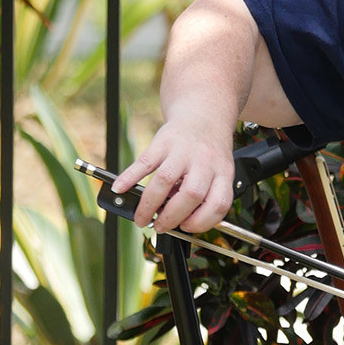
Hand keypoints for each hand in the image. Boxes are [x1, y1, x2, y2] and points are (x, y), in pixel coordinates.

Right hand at [112, 119, 235, 232]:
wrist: (204, 116)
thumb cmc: (208, 153)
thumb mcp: (217, 173)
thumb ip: (204, 195)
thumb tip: (176, 220)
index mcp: (223, 173)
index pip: (218, 204)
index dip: (202, 222)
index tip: (187, 228)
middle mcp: (205, 161)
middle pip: (191, 194)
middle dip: (172, 217)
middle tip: (160, 226)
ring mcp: (184, 150)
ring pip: (165, 180)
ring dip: (149, 204)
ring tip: (142, 218)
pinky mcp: (164, 142)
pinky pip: (145, 162)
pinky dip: (130, 177)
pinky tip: (120, 188)